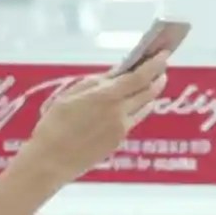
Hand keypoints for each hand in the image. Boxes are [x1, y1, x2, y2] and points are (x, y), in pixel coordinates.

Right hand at [17, 51, 169, 184]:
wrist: (50, 160)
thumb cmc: (54, 124)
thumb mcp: (71, 95)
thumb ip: (97, 82)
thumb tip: (117, 72)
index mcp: (106, 96)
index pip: (140, 76)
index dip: (155, 64)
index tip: (164, 53)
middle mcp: (119, 112)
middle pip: (149, 91)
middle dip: (158, 77)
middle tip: (161, 68)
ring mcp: (121, 129)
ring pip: (145, 107)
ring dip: (151, 93)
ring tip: (151, 83)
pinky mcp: (118, 142)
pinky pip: (134, 120)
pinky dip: (138, 108)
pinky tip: (133, 104)